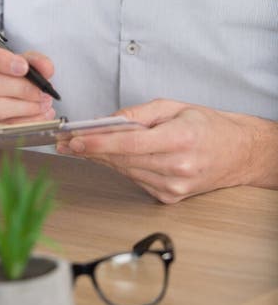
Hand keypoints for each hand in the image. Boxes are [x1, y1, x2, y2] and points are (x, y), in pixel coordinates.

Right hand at [0, 38, 56, 130]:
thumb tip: (46, 68)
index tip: (23, 67)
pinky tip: (39, 117)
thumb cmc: (1, 74)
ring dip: (24, 107)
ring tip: (42, 104)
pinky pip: (0, 127)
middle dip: (21, 88)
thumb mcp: (16, 60)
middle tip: (42, 91)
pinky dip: (24, 123)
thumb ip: (33, 60)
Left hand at [56, 99, 277, 202]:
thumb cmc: (209, 126)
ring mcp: (174, 187)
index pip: (129, 144)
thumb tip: (108, 121)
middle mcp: (177, 168)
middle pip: (122, 160)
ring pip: (125, 171)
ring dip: (101, 158)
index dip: (99, 142)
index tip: (75, 139)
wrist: (239, 153)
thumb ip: (139, 114)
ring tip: (79, 146)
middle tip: (66, 141)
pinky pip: (136, 180)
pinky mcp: (170, 197)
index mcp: (180, 140)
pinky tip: (109, 156)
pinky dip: (121, 166)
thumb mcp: (174, 107)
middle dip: (91, 149)